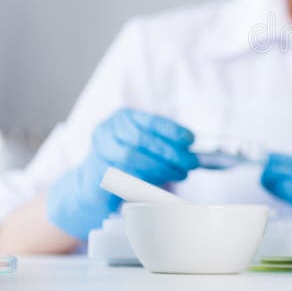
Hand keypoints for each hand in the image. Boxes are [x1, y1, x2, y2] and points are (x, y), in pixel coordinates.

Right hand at [46, 108, 197, 238]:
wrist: (92, 183)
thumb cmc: (126, 160)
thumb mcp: (146, 145)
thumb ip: (164, 143)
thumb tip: (190, 151)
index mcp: (122, 118)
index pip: (149, 121)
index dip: (171, 130)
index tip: (190, 140)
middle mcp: (107, 131)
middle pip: (141, 140)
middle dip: (170, 153)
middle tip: (190, 163)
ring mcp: (98, 153)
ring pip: (132, 158)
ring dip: (161, 167)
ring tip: (180, 174)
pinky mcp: (95, 176)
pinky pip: (123, 177)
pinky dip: (146, 180)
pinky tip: (161, 183)